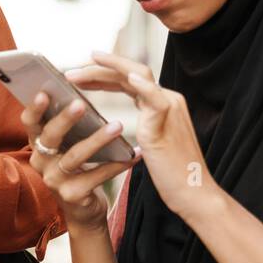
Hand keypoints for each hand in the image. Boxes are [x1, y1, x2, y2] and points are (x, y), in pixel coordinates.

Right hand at [20, 86, 141, 231]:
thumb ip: (67, 128)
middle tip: (81, 104)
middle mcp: (41, 162)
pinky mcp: (72, 195)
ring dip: (97, 140)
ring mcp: (55, 180)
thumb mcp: (66, 148)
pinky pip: (97, 176)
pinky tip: (134, 154)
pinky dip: (117, 164)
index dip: (35, 108)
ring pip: (75, 156)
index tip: (45, 92)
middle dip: (65, 119)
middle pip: (50, 137)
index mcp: (38, 146)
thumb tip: (78, 96)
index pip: (30, 123)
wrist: (83, 210)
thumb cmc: (77, 170)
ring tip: (117, 125)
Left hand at [64, 50, 216, 218]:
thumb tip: (113, 126)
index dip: (103, 76)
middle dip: (97, 69)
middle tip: (69, 73)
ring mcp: (169, 107)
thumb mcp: (151, 144)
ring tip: (76, 74)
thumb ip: (141, 128)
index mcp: (161, 104)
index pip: (128, 81)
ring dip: (104, 72)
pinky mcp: (167, 121)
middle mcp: (167, 99)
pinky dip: (142, 85)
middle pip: (129, 73)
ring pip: (137, 76)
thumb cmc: (170, 174)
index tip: (79, 76)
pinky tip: (127, 77)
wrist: (193, 193)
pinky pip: (154, 97)